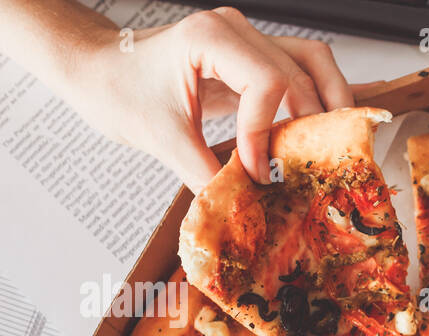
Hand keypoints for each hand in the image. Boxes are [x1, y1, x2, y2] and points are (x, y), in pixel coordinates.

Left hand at [68, 7, 352, 190]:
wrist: (95, 70)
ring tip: (332, 146)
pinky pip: (300, 72)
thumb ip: (206, 175)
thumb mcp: (160, 139)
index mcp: (210, 38)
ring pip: (314, 61)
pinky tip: (319, 134)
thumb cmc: (116, 90)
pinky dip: (316, 101)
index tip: (256, 172)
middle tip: (313, 167)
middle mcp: (235, 31)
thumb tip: (247, 210)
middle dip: (314, 122)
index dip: (266, 132)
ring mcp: (246, 41)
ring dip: (330, 103)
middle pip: (305, 68)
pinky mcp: (250, 59)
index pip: (267, 81)